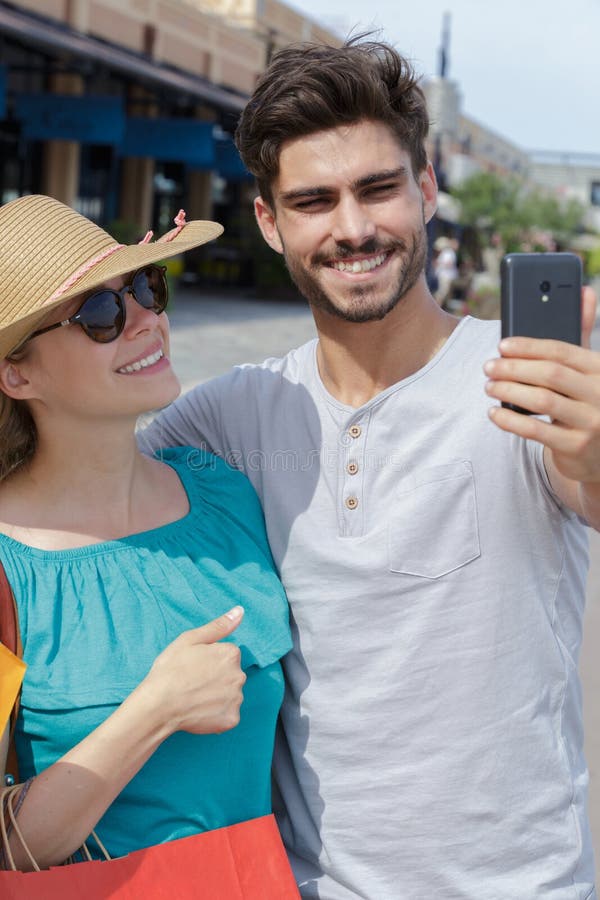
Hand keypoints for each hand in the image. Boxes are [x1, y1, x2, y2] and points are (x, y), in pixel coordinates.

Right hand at [142, 606, 246, 735]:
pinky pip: (228, 715)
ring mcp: (236, 699)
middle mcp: (239, 675)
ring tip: (195, 698)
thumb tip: (240, 611)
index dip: (209, 661)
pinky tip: (200, 711)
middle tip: (193, 683)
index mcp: (230, 654)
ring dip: (218, 697)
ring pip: (230, 695)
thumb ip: (218, 626)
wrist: (158, 706)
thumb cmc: (170, 670)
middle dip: (217, 678)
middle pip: (231, 675)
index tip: (194, 667)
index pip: (227, 656)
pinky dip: (217, 714)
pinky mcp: (231, 719)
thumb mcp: (190, 639)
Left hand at [484, 286, 599, 483]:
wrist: (599, 453)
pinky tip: (494, 413)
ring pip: (542, 401)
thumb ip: (583, 332)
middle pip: (550, 374)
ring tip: (489, 386)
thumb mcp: (589, 370)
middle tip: (488, 367)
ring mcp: (592, 422)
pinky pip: (535, 431)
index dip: (529, 347)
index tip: (502, 345)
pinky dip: (510, 420)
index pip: (562, 351)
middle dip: (514, 368)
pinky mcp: (577, 447)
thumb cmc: (587, 401)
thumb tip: (583, 290)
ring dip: (509, 391)